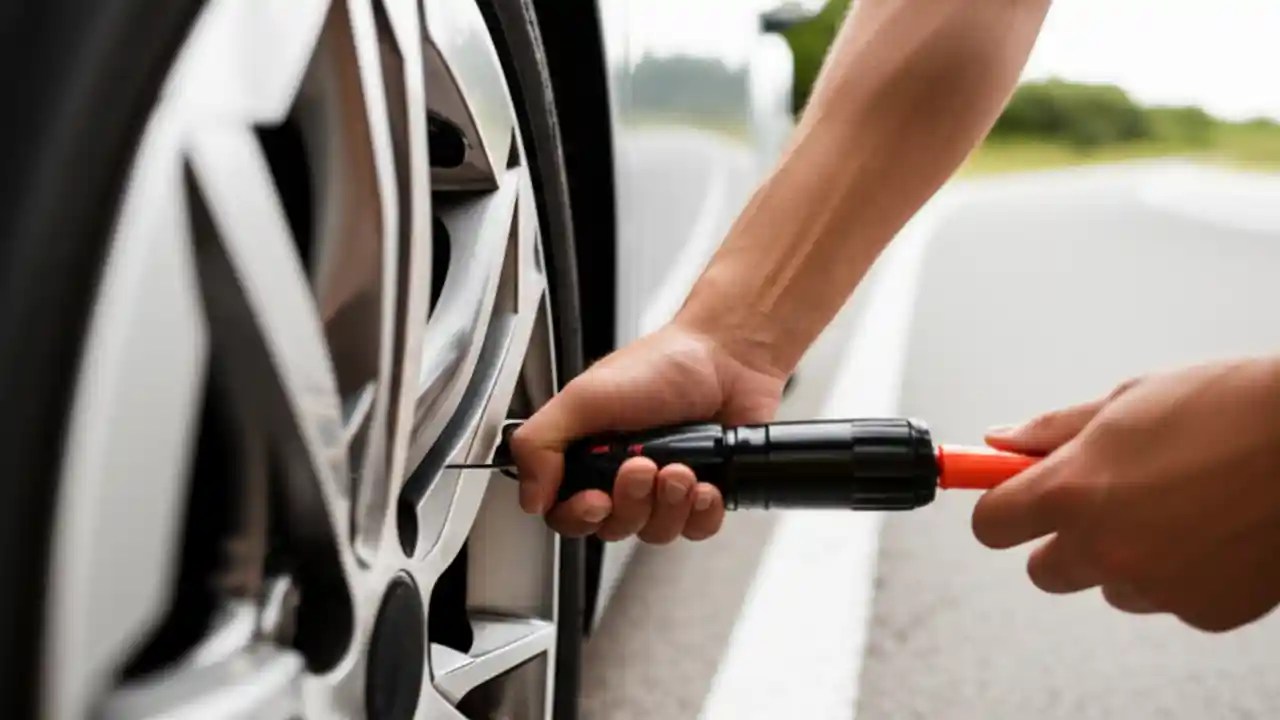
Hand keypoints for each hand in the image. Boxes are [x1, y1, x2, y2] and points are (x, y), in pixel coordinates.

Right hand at [508, 321, 786, 542]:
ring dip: (669, 504)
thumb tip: (530, 497)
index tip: (596, 500)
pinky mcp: (705, 494)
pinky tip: (706, 484)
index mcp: (588, 456)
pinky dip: (702, 512)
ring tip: (681, 468)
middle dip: (630, 503)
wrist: (727, 358)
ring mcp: (665, 489)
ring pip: (655, 532)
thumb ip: (540, 443)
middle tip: (643, 467)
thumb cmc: (662, 367)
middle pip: (613, 528)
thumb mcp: (584, 397)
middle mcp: (624, 477)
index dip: (579, 517)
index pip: (566, 513)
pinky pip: (697, 529)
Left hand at [972, 357, 1279, 631]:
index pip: (992, 524)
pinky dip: (1181, 573)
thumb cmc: (1231, 406)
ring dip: (1125, 557)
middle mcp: (1104, 547)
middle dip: (1061, 539)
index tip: (1015, 498)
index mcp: (1073, 491)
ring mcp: (1154, 586)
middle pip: (1042, 570)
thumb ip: (1054, 431)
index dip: (1002, 509)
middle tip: (1102, 502)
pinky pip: (1167, 599)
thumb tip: (999, 442)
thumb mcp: (1128, 401)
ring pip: (1108, 586)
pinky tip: (1214, 530)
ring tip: (1178, 506)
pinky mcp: (1203, 611)